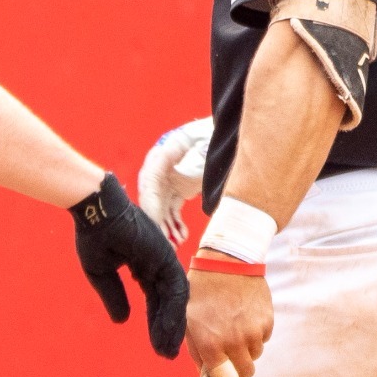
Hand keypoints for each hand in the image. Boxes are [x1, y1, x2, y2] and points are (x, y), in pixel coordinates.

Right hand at [71, 173, 189, 357]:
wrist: (95, 211)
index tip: (157, 344)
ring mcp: (164, 259)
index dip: (154, 322)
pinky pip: (174, 290)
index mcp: (143, 264)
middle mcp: (157, 263)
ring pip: (174, 300)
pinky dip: (173, 313)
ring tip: (167, 350)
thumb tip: (123, 321)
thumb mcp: (102, 274)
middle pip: (167, 303)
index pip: (154, 299)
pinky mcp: (166, 257)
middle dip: (166, 329)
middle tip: (167, 353)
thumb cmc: (94, 235)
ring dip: (171, 326)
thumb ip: (115, 296)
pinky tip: (169, 332)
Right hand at [138, 118, 211, 243]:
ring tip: (175, 244)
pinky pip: (170, 209)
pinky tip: (181, 236)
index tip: (155, 225)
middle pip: (152, 198)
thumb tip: (162, 175)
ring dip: (165, 227)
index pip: (150, 182)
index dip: (151, 206)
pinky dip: (174, 224)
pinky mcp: (177, 187)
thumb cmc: (215, 136)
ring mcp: (167, 178)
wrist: (227, 132)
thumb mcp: (204, 144)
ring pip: (160, 207)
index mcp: (161, 153)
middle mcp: (159, 167)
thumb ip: (186, 158)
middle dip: (156, 222)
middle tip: (164, 243)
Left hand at [185, 253, 271, 376]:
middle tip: (229, 354)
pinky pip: (264, 338)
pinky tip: (244, 315)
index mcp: (211, 344)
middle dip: (238, 368)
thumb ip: (197, 352)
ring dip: (246, 348)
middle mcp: (234, 341)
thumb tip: (207, 376)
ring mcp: (254, 331)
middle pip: (246, 373)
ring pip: (255, 355)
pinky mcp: (267, 320)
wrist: (226, 260)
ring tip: (234, 326)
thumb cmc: (201, 291)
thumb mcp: (189, 321)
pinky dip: (256, 333)